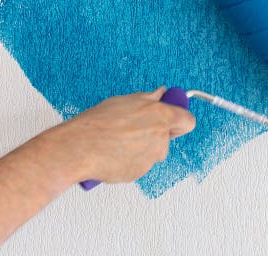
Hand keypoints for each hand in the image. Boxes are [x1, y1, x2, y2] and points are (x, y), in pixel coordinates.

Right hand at [40, 87, 196, 183]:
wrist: (80, 148)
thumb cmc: (99, 124)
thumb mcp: (125, 101)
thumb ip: (148, 99)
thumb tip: (160, 93)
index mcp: (161, 117)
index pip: (188, 121)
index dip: (180, 120)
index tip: (174, 119)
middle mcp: (160, 139)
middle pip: (167, 138)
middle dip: (154, 135)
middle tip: (133, 129)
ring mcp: (150, 158)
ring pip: (151, 152)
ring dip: (140, 148)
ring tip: (118, 140)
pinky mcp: (139, 173)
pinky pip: (139, 165)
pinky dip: (130, 160)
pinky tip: (114, 153)